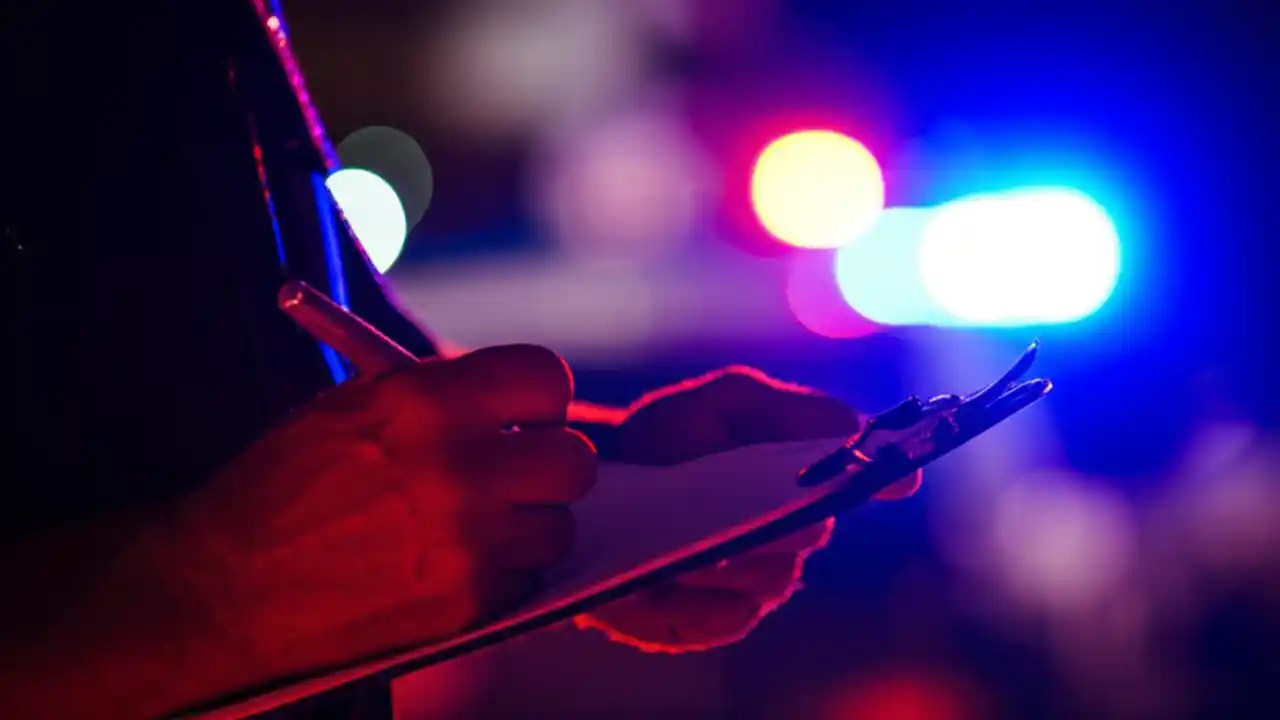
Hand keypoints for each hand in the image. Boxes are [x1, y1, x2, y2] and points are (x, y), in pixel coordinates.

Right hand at [164, 344, 595, 681]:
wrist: (222, 585)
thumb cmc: (284, 485)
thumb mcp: (354, 407)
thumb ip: (440, 396)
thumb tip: (515, 404)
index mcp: (423, 401)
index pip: (546, 378)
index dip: (541, 399)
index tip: (527, 416)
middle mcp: (455, 468)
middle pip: (575, 460)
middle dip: (551, 465)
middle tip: (519, 474)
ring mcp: (464, 542)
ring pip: (558, 528)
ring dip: (528, 526)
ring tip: (476, 525)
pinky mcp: (463, 604)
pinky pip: (525, 580)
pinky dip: (500, 575)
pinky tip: (449, 565)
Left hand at [576, 366, 919, 651]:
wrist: (597, 485)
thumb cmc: (668, 438)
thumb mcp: (718, 403)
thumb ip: (780, 408)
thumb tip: (851, 425)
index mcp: (806, 479)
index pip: (864, 479)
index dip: (885, 475)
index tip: (897, 474)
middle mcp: (791, 535)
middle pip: (811, 533)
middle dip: (781, 518)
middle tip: (745, 506)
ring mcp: (753, 584)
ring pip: (770, 581)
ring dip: (731, 559)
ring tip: (686, 541)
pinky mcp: (707, 623)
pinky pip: (725, 621)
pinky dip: (698, 601)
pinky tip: (667, 578)